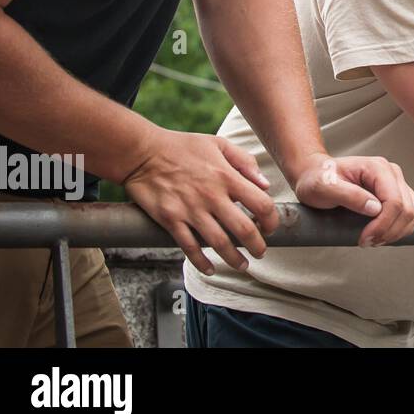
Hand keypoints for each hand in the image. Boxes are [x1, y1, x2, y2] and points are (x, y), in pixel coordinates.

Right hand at [122, 127, 279, 276]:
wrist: (142, 152)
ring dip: (234, 258)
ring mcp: (190, 210)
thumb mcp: (219, 145)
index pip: (261, 204)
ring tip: (242, 265)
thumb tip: (265, 185)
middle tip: (260, 252)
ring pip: (219, 243)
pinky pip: (189, 247)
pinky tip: (210, 268)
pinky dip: (201, 262)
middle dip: (257, 246)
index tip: (270, 228)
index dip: (271, 220)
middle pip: (244, 229)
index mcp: (227, 176)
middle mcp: (212, 196)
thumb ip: (245, 162)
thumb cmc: (182, 146)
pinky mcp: (170, 220)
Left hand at [291, 153, 413, 247]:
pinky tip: (382, 233)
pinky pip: (410, 213)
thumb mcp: (324, 187)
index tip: (365, 239)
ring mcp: (396, 183)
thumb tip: (375, 209)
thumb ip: (349, 195)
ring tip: (375, 239)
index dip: (383, 225)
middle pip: (408, 209)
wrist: (315, 175)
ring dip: (397, 231)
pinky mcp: (396, 194)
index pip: (394, 201)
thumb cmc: (317, 179)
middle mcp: (392, 173)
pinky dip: (400, 228)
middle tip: (368, 242)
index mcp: (377, 168)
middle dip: (390, 231)